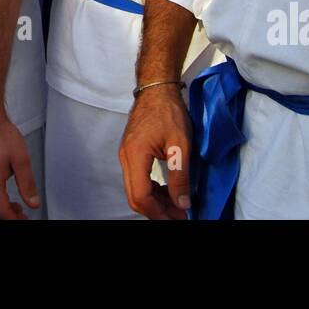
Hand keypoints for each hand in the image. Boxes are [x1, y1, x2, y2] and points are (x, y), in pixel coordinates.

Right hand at [0, 112, 40, 219]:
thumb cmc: (1, 133)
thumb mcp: (21, 159)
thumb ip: (27, 184)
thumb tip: (33, 203)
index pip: (1, 210)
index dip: (13, 219)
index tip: (24, 219)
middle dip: (6, 215)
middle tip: (21, 214)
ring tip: (14, 204)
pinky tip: (1, 192)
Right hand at [119, 84, 192, 219]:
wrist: (157, 90)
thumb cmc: (168, 111)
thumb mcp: (180, 144)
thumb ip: (180, 176)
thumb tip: (183, 204)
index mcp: (135, 155)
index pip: (140, 196)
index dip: (159, 212)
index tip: (177, 218)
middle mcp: (126, 158)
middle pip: (134, 197)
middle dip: (156, 211)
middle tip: (178, 215)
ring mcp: (126, 155)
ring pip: (134, 190)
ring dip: (154, 202)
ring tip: (176, 205)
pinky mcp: (131, 153)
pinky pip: (137, 180)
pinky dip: (151, 190)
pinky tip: (167, 190)